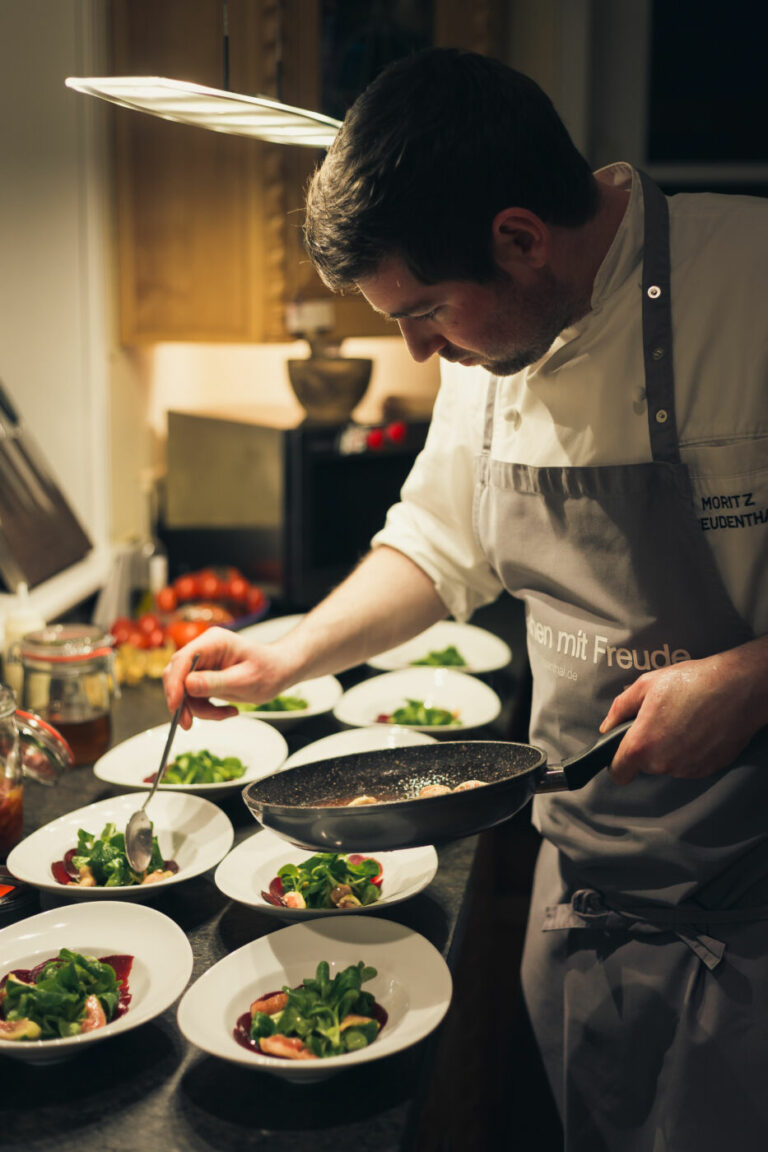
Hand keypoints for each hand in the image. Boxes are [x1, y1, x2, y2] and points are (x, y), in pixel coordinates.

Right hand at [162, 627, 296, 729]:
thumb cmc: (269, 671)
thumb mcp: (245, 680)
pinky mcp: (204, 677)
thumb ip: (216, 682)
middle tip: (188, 724)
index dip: (174, 683)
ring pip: (183, 690)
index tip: (177, 706)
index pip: (183, 659)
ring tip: (225, 714)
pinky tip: (227, 711)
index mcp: (213, 642)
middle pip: (176, 675)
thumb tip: (187, 685)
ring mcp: (203, 664)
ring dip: (198, 709)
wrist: (280, 672)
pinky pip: (193, 697)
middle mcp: (204, 650)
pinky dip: (206, 709)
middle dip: (181, 701)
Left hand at [599, 638, 767, 784]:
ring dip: (669, 749)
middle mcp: (664, 764)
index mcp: (642, 745)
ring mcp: (687, 769)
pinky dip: (689, 751)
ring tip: (682, 719)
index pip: (619, 773)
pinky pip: (688, 764)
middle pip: (644, 766)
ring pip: (668, 765)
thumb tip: (607, 726)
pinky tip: (698, 727)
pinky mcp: (708, 769)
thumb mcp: (645, 685)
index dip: (617, 763)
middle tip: (660, 719)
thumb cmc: (691, 682)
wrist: (737, 687)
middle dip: (647, 747)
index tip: (622, 751)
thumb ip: (620, 709)